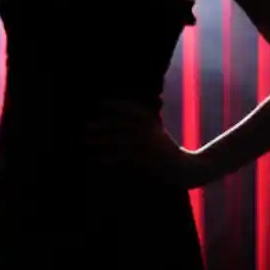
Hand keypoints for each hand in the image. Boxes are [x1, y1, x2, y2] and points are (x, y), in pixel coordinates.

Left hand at [82, 100, 213, 189]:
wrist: (184, 167)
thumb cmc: (165, 147)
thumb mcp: (155, 128)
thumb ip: (142, 118)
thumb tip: (120, 109)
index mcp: (150, 120)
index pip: (130, 108)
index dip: (115, 104)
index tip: (100, 102)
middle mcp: (148, 130)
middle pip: (120, 124)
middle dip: (101, 123)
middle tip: (85, 124)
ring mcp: (147, 145)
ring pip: (119, 140)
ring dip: (100, 140)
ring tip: (85, 140)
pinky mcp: (145, 160)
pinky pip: (124, 157)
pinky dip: (109, 157)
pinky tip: (98, 157)